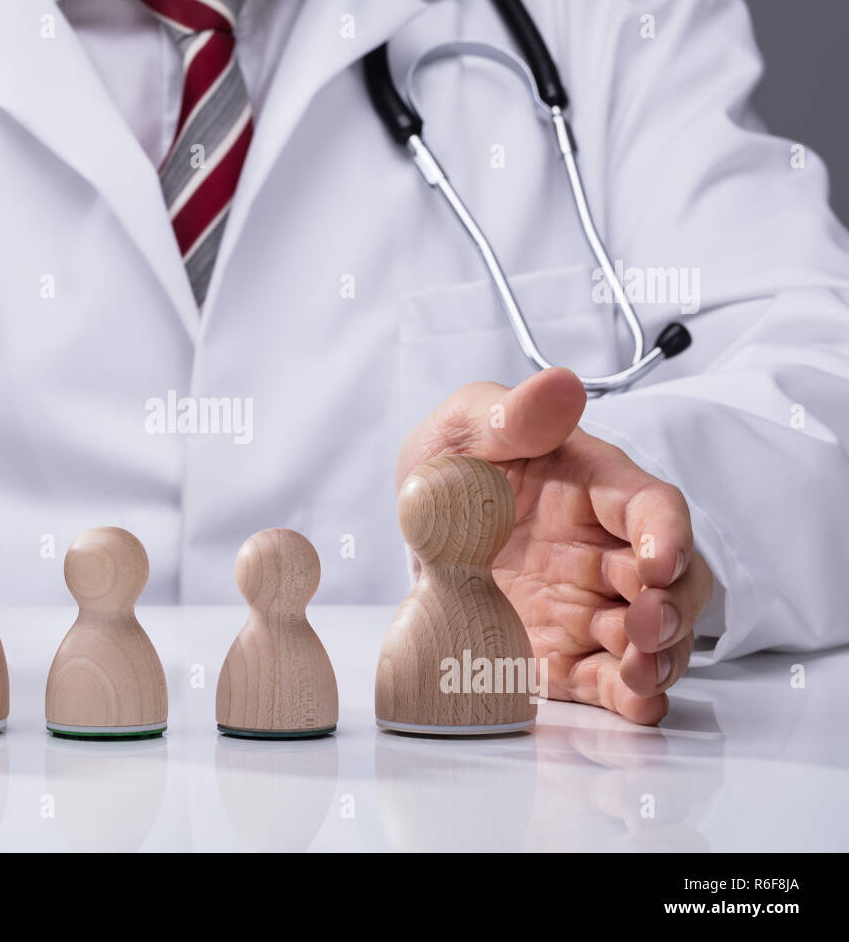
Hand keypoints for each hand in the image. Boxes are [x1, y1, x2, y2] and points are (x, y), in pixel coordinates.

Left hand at [397, 368, 712, 724]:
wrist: (414, 523)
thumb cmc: (454, 460)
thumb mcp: (466, 425)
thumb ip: (511, 412)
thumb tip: (560, 385)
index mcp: (593, 486)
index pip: (650, 506)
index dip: (664, 534)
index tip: (655, 560)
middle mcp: (603, 549)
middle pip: (672, 581)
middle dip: (672, 606)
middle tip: (644, 624)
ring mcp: (588, 604)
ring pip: (656, 636)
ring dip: (662, 656)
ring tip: (639, 671)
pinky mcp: (564, 652)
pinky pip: (610, 680)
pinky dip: (632, 696)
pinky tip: (633, 701)